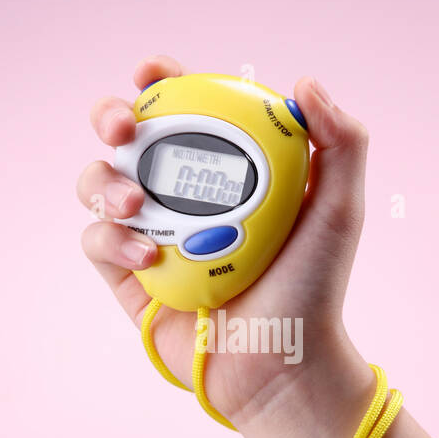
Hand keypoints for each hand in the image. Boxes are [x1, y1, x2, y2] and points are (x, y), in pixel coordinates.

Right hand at [78, 55, 372, 427]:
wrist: (283, 364)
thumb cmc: (314, 288)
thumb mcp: (339, 210)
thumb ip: (341, 143)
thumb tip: (306, 82)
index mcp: (225, 168)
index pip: (184, 110)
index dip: (161, 82)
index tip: (154, 72)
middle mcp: (181, 195)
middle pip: (124, 137)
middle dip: (110, 116)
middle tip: (125, 128)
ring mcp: (150, 235)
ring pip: (98, 183)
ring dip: (105, 181)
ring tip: (137, 204)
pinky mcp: (127, 279)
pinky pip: (97, 240)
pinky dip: (111, 238)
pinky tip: (147, 255)